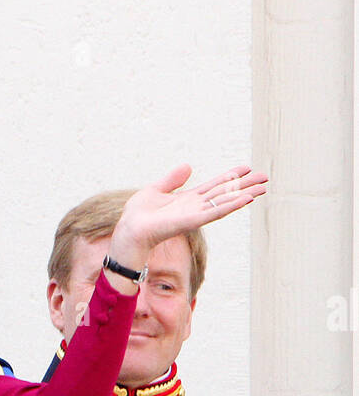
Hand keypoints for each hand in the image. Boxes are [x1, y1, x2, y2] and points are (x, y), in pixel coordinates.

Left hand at [110, 163, 267, 268]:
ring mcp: (196, 214)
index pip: (214, 186)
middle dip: (244, 185)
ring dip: (244, 194)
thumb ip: (172, 179)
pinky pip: (216, 211)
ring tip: (262, 188)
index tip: (246, 167)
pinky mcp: (193, 221)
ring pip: (225, 202)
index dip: (230, 176)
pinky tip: (246, 198)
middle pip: (225, 193)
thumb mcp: (156, 189)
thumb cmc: (138, 215)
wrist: (130, 230)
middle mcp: (196, 207)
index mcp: (188, 199)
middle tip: (265, 177)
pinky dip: (232, 205)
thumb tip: (188, 166)